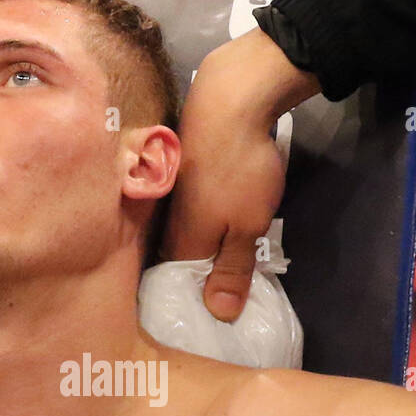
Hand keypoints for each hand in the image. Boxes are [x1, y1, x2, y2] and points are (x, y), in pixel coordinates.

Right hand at [161, 28, 318, 320]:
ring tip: (222, 258)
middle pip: (180, 258)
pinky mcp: (185, 170)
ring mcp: (174, 193)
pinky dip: (205, 216)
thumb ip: (231, 269)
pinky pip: (192, 206)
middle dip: (197, 274)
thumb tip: (218, 315)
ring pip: (186, 230)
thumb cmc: (239, 169)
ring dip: (202, 243)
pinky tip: (219, 215)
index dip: (195, 300)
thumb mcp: (246, 226)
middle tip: (219, 290)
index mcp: (181, 243)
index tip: (209, 316)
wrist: (230, 98)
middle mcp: (168, 221)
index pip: (180, 285)